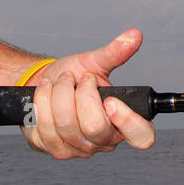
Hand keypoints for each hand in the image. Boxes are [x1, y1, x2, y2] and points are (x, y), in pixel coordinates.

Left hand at [21, 29, 155, 158]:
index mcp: (122, 122)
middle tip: (77, 80)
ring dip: (59, 93)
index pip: (141, 137)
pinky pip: (45, 127)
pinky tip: (45, 92)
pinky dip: (42, 101)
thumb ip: (116, 52)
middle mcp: (102, 141)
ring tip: (59, 82)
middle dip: (81, 94)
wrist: (43, 83)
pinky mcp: (52, 148)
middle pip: (95, 128)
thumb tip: (134, 36)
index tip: (110, 100)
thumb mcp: (94, 63)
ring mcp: (77, 148)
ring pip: (67, 125)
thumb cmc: (73, 77)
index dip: (128, 121)